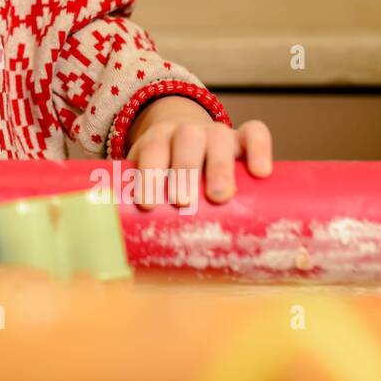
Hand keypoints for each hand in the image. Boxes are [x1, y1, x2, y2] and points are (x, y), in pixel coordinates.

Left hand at [125, 98, 272, 209]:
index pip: (152, 150)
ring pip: (219, 137)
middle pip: (186, 140)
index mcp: (158, 139)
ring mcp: (217, 133)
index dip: (148, 175)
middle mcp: (188, 131)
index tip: (147, 204)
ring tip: (219, 196)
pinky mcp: (244, 138)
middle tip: (182, 201)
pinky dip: (260, 148)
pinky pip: (256, 132)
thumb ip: (137, 203)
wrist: (187, 139)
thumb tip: (120, 249)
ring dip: (218, 166)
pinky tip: (261, 172)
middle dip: (183, 170)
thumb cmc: (167, 174)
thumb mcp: (149, 180)